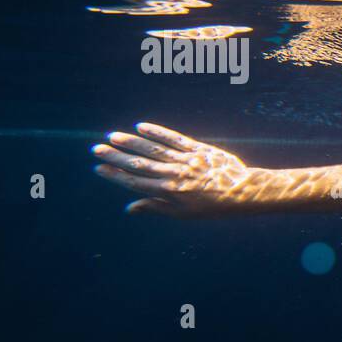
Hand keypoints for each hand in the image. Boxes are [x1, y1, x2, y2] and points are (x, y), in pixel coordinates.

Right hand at [92, 123, 257, 216]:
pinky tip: (141, 126)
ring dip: (131, 142)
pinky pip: (174, 139)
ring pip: (153, 149)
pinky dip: (157, 132)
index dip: (116, 175)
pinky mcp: (198, 149)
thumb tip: (129, 208)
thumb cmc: (213, 206)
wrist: (244, 192)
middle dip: (116, 157)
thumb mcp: (184, 214)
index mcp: (169, 192)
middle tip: (97, 149)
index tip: (99, 168)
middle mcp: (174, 175)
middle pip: (139, 164)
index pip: (135, 182)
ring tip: (113, 137)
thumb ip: (156, 208)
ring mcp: (186, 160)